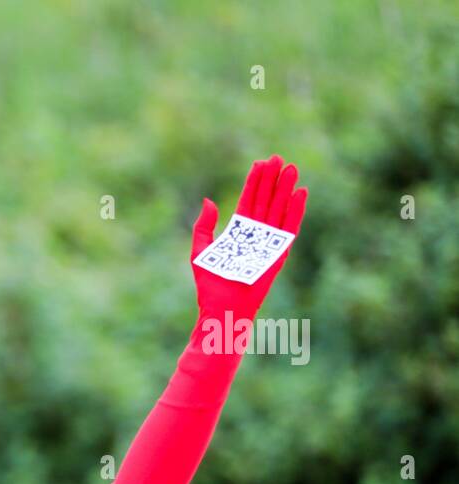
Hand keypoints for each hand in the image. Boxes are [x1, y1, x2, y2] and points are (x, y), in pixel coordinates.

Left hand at [190, 154, 306, 317]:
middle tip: (278, 158)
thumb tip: (208, 201)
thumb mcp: (200, 252)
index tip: (260, 163)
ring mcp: (268, 243)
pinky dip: (296, 211)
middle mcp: (255, 235)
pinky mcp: (278, 253)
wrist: (222, 308)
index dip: (254, 182)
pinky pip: (290, 228)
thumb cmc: (210, 286)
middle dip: (272, 180)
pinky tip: (300, 192)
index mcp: (238, 232)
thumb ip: (203, 227)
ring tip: (292, 168)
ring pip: (279, 209)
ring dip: (286, 189)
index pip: (249, 201)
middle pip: (266, 201)